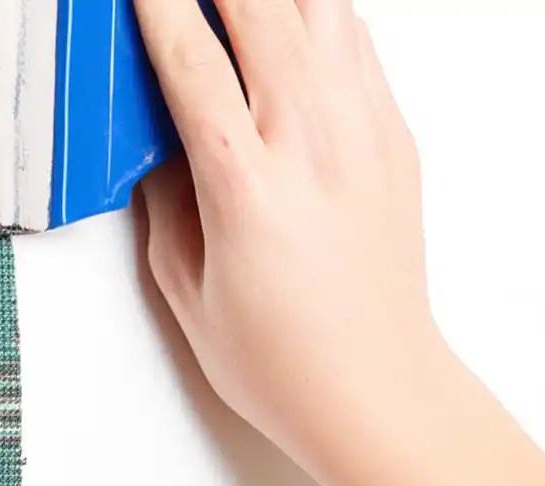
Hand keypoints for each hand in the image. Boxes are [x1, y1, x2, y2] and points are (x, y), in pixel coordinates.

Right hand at [134, 0, 436, 458]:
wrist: (377, 389)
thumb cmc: (281, 359)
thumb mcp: (184, 286)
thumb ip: (162, 197)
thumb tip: (151, 135)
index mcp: (247, 189)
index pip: (192, 62)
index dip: (156, 7)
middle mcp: (312, 147)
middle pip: (263, 11)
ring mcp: (363, 136)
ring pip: (322, 10)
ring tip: (234, 5)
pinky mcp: (393, 139)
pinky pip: (357, 42)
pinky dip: (318, 13)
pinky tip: (286, 19)